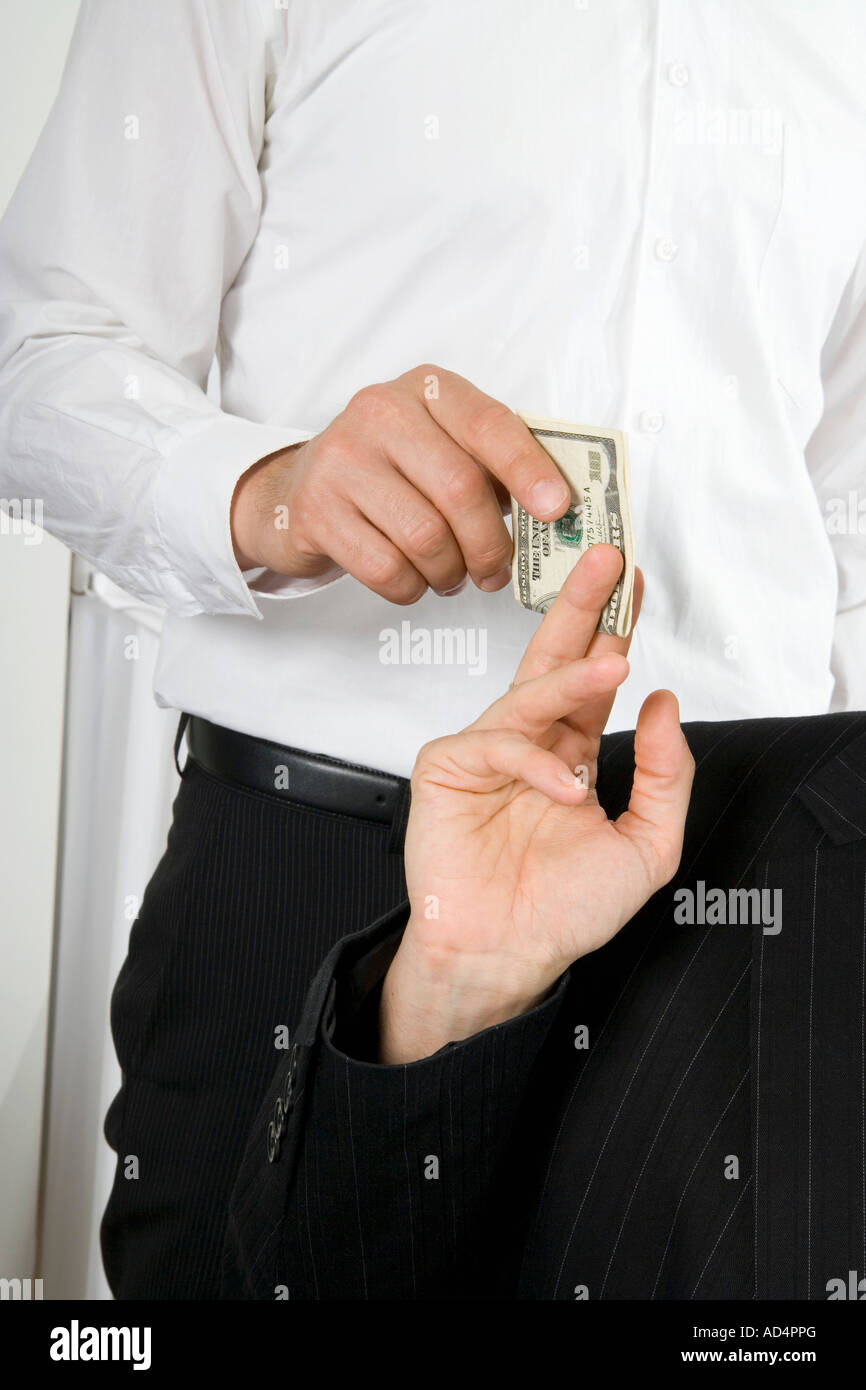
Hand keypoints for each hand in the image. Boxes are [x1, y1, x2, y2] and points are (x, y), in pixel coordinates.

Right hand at [230, 364, 570, 602]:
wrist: (291, 490)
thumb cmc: (388, 472)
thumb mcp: (439, 447)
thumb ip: (491, 465)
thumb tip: (556, 511)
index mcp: (426, 389)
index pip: (488, 424)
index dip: (529, 468)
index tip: (557, 508)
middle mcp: (379, 412)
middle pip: (460, 489)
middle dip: (490, 544)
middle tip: (496, 572)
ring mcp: (341, 459)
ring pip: (425, 536)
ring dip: (450, 572)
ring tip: (451, 577)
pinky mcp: (315, 511)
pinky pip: (386, 568)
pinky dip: (411, 588)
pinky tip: (413, 582)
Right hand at [380, 545, 694, 1060]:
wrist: (504, 957)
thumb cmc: (563, 910)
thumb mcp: (646, 845)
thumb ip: (663, 775)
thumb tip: (662, 705)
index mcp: (570, 755)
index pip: (596, 680)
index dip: (617, 630)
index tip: (636, 584)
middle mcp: (530, 744)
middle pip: (556, 659)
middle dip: (582, 607)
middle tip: (605, 558)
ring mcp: (487, 751)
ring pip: (530, 694)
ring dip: (573, 673)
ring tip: (613, 662)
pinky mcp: (449, 767)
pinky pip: (498, 745)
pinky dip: (536, 766)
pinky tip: (566, 792)